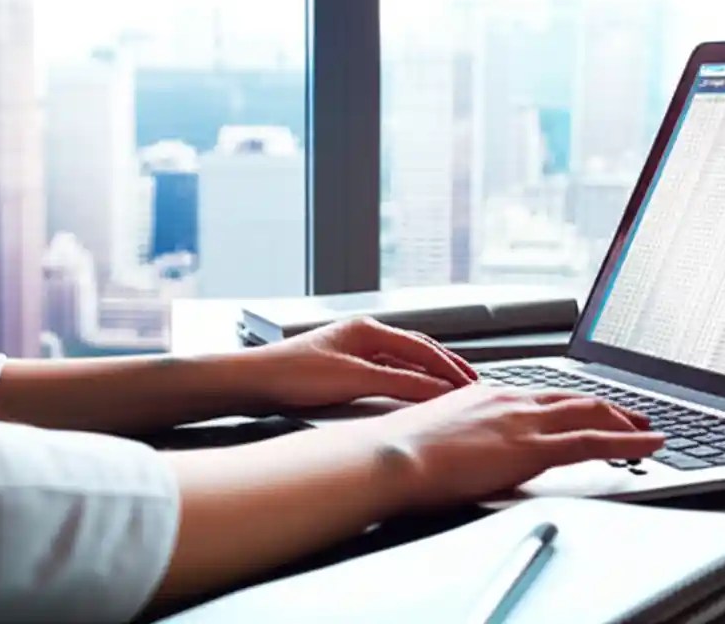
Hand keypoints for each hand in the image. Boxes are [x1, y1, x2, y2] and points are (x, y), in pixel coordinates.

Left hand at [243, 317, 478, 409]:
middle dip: (446, 367)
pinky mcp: (342, 368)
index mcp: (369, 330)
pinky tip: (414, 394)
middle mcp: (363, 335)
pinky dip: (408, 382)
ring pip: (403, 361)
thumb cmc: (294, 375)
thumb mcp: (355, 379)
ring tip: (450, 389)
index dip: (450, 369)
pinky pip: (387, 372)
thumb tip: (439, 390)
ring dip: (428, 375)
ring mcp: (353, 351)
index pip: (423, 349)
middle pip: (417, 350)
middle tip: (472, 384)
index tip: (472, 385)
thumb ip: (400, 384)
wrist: (252, 383)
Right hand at [356, 384, 665, 508]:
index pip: (546, 395)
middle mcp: (513, 399)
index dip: (576, 402)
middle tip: (635, 416)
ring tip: (649, 431)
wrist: (392, 455)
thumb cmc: (403, 450)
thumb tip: (468, 446)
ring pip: (592, 416)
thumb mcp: (439, 430)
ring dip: (626, 423)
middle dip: (610, 409)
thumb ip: (464, 432)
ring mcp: (525, 421)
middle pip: (576, 399)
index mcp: (490, 394)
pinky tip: (646, 444)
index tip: (592, 409)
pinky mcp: (532, 446)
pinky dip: (627, 441)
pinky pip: (593, 441)